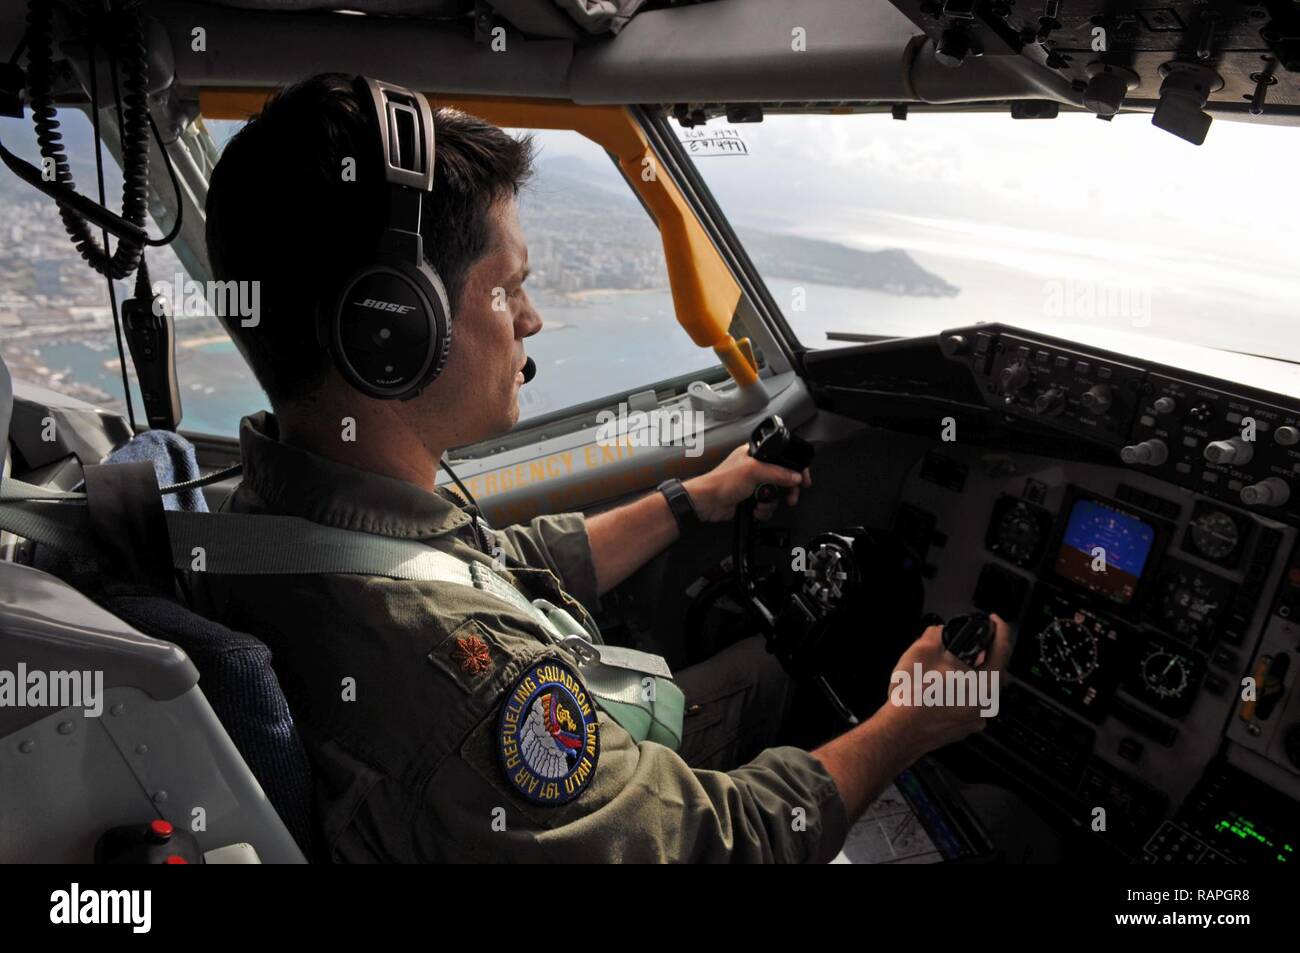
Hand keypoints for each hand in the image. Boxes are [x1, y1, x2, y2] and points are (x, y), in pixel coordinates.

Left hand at [683, 442, 811, 521]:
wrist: (706, 503)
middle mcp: (756, 468)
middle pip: (783, 479)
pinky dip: (763, 510)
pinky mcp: (750, 499)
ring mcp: (753, 484)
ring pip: (775, 495)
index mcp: (756, 454)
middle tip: (791, 497)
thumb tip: (795, 476)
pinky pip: (766, 505)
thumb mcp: (754, 472)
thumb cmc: (722, 482)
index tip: (803, 480)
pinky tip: (755, 510)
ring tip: (762, 504)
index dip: (796, 469)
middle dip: (786, 490)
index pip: (783, 457)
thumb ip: (778, 473)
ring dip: (771, 503)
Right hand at [874, 614, 1012, 762]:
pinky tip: (939, 688)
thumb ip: (936, 634)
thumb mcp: (921, 651)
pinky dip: (959, 692)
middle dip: (982, 653)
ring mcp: (975, 719)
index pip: (1003, 649)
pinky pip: (967, 704)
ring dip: (968, 675)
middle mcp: (986, 704)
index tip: (994, 621)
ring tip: (947, 666)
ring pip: (978, 689)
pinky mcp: (963, 728)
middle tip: (969, 641)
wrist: (899, 732)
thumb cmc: (913, 699)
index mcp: (984, 684)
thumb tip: (939, 632)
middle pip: (993, 671)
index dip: (998, 629)